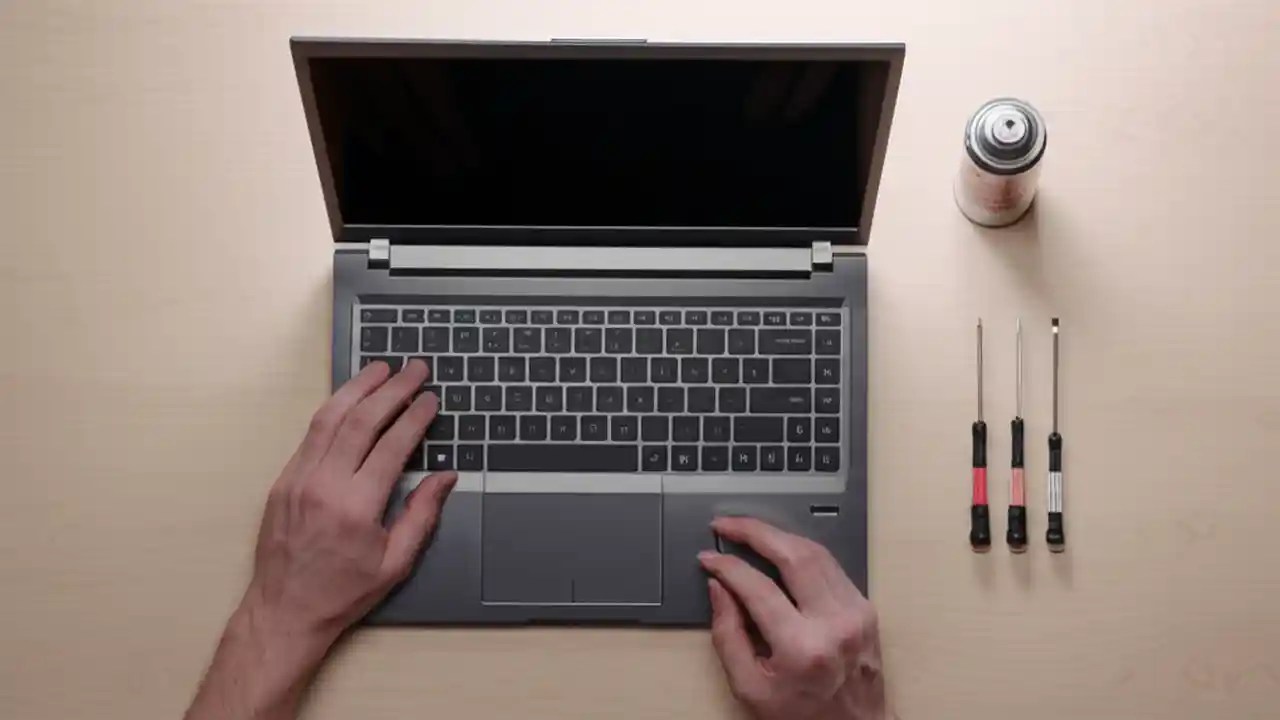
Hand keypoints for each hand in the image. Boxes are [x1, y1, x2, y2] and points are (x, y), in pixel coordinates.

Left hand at [186, 360, 455, 719]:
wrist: (284, 611)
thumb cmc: (343, 592)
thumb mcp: (395, 562)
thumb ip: (422, 514)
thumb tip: (446, 476)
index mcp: (356, 507)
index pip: (391, 445)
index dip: (415, 417)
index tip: (431, 398)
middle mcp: (324, 485)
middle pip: (360, 421)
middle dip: (392, 390)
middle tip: (414, 369)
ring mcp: (297, 479)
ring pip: (329, 418)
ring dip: (358, 388)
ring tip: (382, 368)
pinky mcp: (283, 480)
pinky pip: (310, 434)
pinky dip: (334, 409)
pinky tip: (351, 398)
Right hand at [700, 517, 884, 719]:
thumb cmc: (801, 716)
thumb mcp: (749, 687)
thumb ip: (728, 635)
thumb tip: (719, 588)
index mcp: (802, 648)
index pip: (757, 588)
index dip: (728, 566)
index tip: (709, 558)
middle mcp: (835, 625)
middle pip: (794, 555)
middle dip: (755, 531)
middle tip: (727, 524)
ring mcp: (856, 614)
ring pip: (817, 553)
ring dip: (780, 536)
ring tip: (750, 531)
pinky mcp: (865, 610)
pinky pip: (832, 566)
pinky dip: (803, 552)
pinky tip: (782, 550)